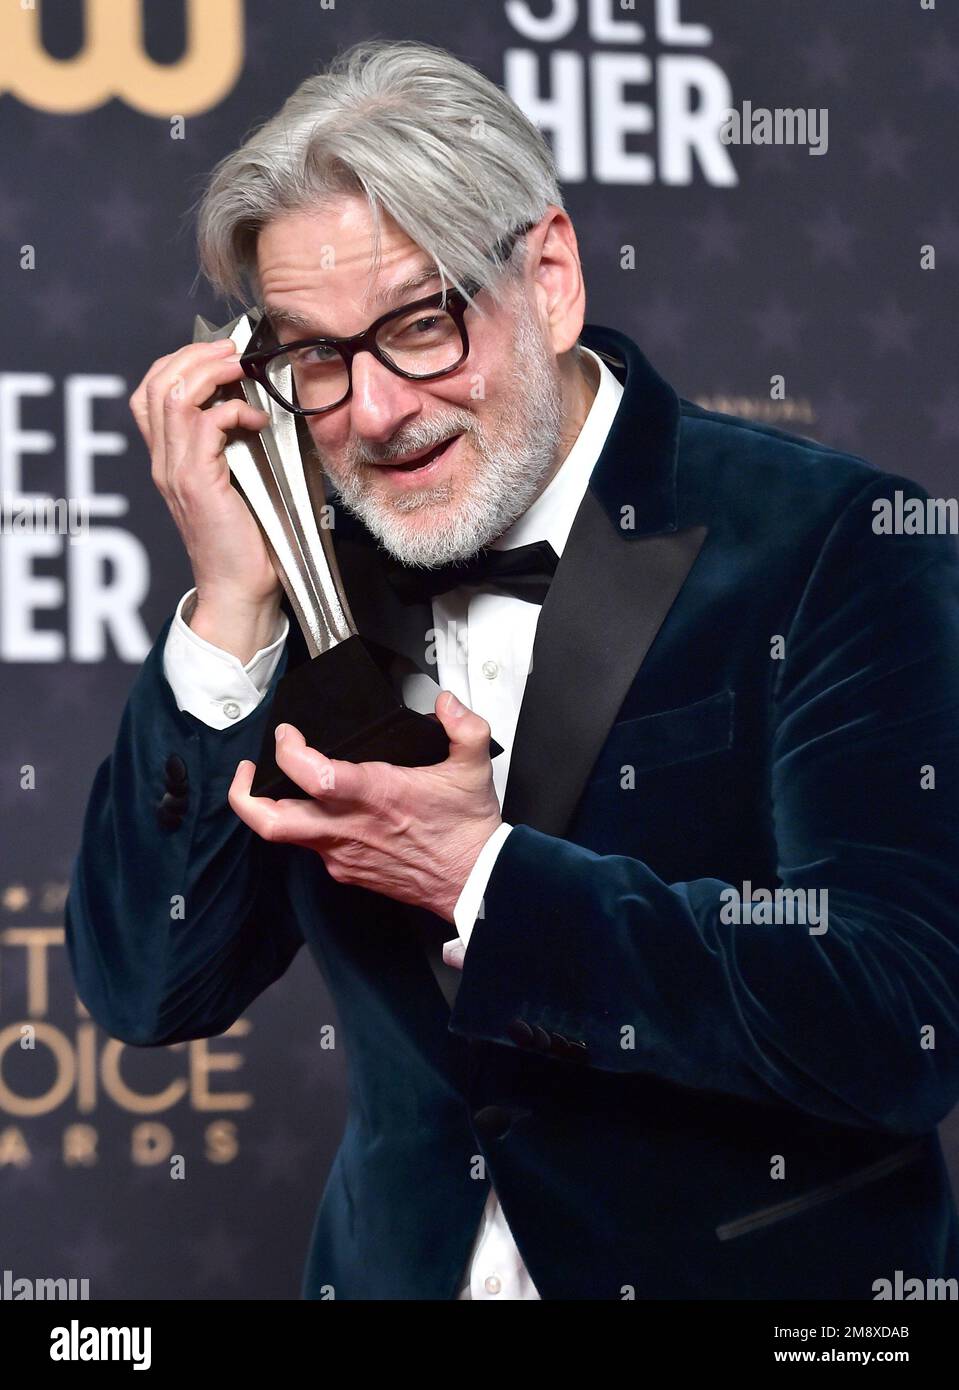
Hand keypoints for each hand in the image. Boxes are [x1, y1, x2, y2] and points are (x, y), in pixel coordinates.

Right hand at [129, 339, 281, 658]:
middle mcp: (164, 462)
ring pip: (174, 396)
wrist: (240, 591)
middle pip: (155, 384)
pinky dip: (233, 412)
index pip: (150, 392)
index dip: (180, 362)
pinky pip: (204, 426)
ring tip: (240, 368)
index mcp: (168, 460)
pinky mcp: (197, 484)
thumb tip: (254, 408)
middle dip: (194, 355)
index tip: (219, 354)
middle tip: (232, 350)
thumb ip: (231, 448)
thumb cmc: (248, 542)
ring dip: (210, 372)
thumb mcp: (236, 484)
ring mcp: (176, 472)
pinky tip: (256, 423)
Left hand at [228, 692, 502, 923]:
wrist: (473, 881)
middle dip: (246, 794)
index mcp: (376, 796)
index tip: (288, 734)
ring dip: (270, 809)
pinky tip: (315, 807)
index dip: (288, 752)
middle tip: (249, 768)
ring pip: (284, 836)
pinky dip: (304, 824)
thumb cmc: (467, 829)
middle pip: (273, 820)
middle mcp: (349, 828)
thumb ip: (464, 726)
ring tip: (271, 782)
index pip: (313, 776)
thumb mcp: (473, 767)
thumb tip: (446, 703)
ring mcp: (342, 854)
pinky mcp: (346, 870)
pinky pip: (310, 847)